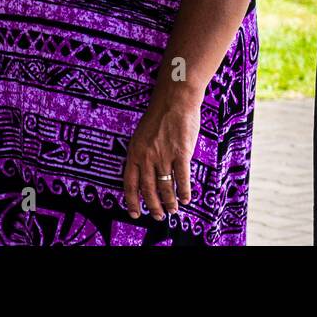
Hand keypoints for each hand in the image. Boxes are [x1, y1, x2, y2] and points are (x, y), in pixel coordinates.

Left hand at [122, 89, 201, 220]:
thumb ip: (142, 154)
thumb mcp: (141, 135)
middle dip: (154, 206)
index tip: (135, 213)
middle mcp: (147, 158)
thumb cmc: (160, 115)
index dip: (132, 201)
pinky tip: (186, 198)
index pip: (130, 184)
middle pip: (148, 190)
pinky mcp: (181, 154)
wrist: (176, 100)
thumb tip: (145, 173)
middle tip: (159, 216)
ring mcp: (164, 156)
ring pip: (166, 187)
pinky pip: (182, 179)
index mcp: (134, 153)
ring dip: (170, 202)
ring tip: (173, 210)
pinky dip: (184, 191)